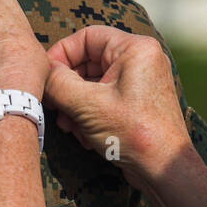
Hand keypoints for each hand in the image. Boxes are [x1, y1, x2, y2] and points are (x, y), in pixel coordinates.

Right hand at [44, 26, 192, 186]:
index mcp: (134, 49)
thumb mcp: (87, 105)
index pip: (86, 37)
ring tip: (69, 126)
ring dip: (75, 104)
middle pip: (87, 61)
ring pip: (92, 82)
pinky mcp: (136, 101)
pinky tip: (85, 135)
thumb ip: (58, 83)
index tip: (46, 77)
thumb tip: (41, 72)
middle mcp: (140, 59)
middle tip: (54, 107)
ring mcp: (139, 81)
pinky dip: (89, 113)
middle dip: (67, 86)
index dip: (60, 55)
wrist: (164, 169)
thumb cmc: (134, 133)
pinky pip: (103, 97)